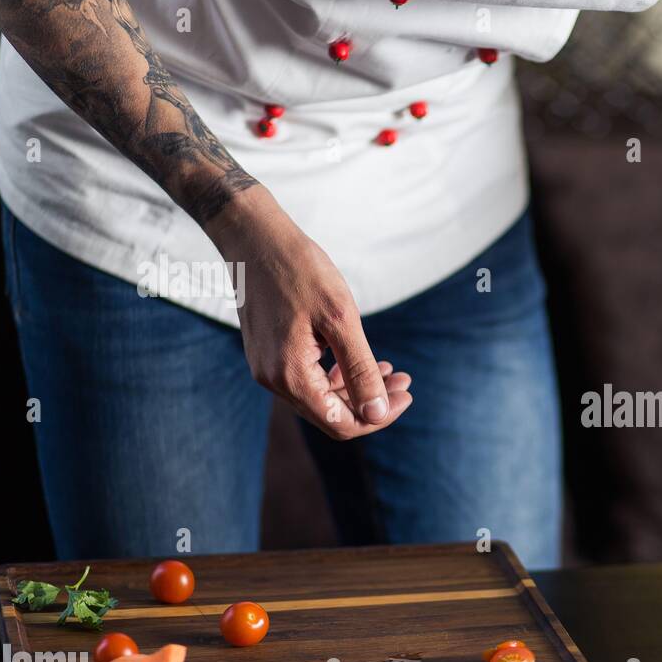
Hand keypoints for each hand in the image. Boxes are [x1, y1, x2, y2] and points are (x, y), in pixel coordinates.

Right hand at [205, 185, 412, 438]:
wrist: (255, 238)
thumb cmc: (300, 271)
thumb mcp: (341, 319)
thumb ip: (360, 370)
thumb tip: (378, 414)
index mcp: (291, 376)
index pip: (342, 423)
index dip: (379, 416)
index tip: (406, 393)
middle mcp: (274, 381)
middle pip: (332, 415)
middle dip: (373, 403)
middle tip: (405, 381)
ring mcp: (268, 370)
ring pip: (322, 398)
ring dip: (358, 389)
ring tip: (390, 370)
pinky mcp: (270, 356)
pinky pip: (309, 379)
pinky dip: (337, 376)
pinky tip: (359, 360)